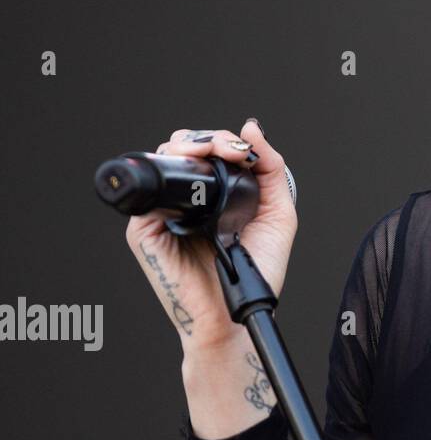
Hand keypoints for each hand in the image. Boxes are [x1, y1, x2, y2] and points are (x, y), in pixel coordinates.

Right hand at [123, 119, 296, 352]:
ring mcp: (163, 214)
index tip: (243, 147)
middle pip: (183, 147)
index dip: (222, 139)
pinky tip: (195, 172)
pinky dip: (170, 174)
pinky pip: (148, 194)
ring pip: (164, 160)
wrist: (239, 312)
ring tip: (216, 153)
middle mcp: (186, 200)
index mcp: (214, 194)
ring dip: (190, 146)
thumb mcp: (277, 211)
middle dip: (208, 138)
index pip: (207, 150)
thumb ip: (270, 168)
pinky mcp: (145, 232)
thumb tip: (251, 127)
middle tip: (231, 149)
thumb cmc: (257, 269)